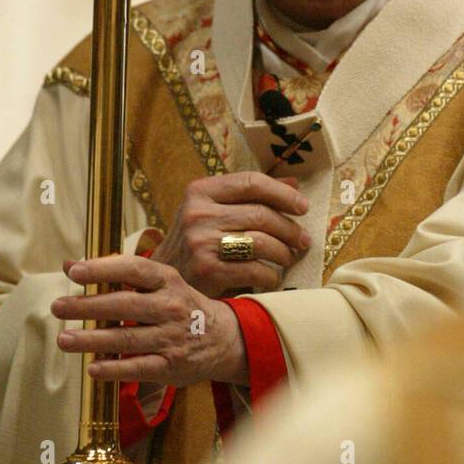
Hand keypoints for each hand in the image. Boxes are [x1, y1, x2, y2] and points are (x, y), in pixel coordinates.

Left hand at [52, 254, 248, 386]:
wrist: (224, 338)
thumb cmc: (180, 305)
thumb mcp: (158, 283)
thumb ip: (116, 274)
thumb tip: (70, 265)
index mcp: (167, 280)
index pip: (133, 269)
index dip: (104, 268)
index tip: (75, 271)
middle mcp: (170, 306)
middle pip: (125, 304)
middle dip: (88, 306)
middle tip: (58, 307)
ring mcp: (171, 336)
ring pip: (127, 338)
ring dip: (92, 340)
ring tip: (64, 339)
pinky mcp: (171, 365)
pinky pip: (139, 367)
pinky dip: (114, 368)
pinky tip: (92, 368)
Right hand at [151, 171, 309, 295]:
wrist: (160, 282)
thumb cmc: (194, 243)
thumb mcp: (212, 211)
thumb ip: (249, 197)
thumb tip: (293, 184)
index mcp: (200, 191)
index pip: (251, 182)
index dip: (282, 193)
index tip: (303, 206)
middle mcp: (198, 213)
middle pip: (260, 214)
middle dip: (289, 228)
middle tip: (303, 240)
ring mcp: (201, 242)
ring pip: (262, 242)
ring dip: (284, 253)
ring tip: (289, 258)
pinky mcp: (208, 271)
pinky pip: (256, 270)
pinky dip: (272, 276)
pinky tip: (273, 277)